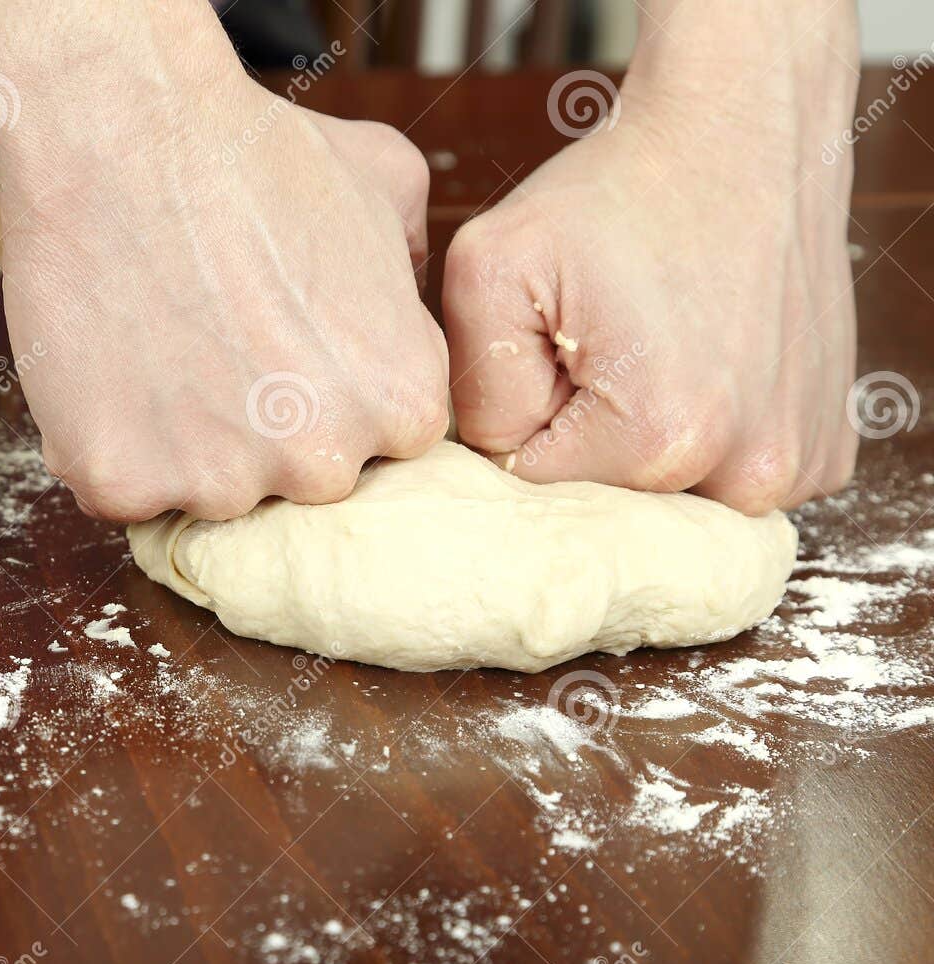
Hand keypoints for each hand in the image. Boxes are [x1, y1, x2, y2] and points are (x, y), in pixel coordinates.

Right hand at [0, 0, 446, 521]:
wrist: (127, 130)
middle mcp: (321, 462)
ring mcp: (218, 482)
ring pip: (202, 491)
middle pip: (290, 481)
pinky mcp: (122, 481)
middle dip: (257, 430)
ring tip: (155, 347)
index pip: (372, 446)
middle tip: (214, 346)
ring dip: (179, 442)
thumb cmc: (253, 149)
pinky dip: (107, 444)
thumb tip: (402, 303)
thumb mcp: (389, 184)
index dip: (323, 398)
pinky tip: (108, 369)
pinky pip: (121, 490)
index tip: (282, 353)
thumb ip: (414, 270)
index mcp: (401, 405)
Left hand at [442, 4, 859, 514]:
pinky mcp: (822, 452)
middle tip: (611, 341)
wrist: (738, 134)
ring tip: (661, 350)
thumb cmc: (614, 196)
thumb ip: (469, 386)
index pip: (532, 481)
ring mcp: (794, 467)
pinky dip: (711, 439)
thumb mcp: (490, 268)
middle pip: (603, 501)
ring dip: (646, 441)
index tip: (558, 345)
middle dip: (581, 433)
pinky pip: (731, 479)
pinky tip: (706, 367)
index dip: (527, 409)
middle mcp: (745, 473)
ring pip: (666, 497)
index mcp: (657, 440)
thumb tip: (487, 460)